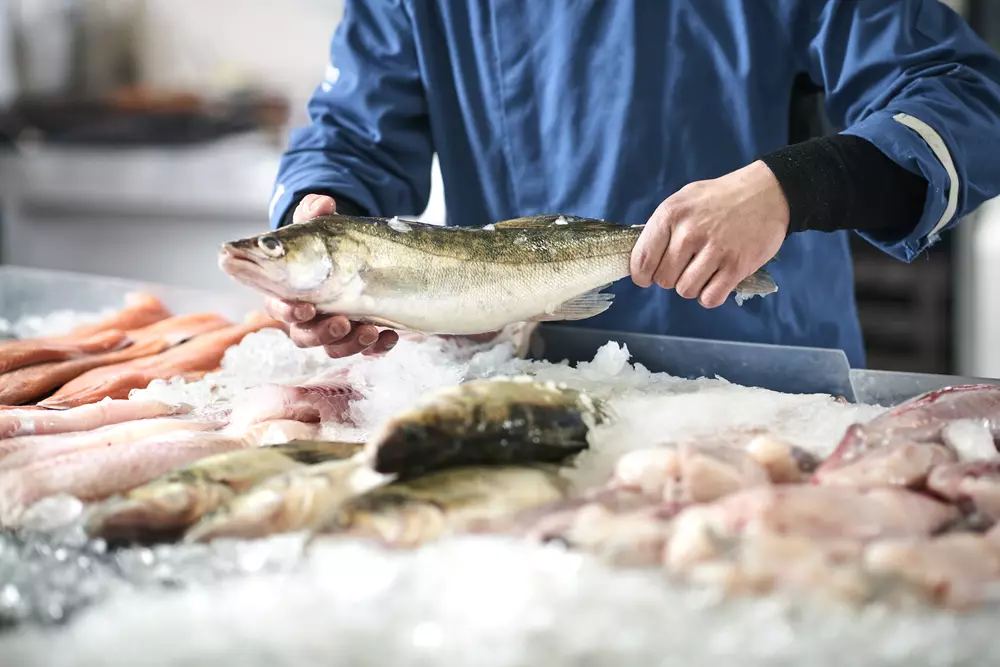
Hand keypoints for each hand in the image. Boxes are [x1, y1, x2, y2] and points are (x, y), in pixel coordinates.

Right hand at [263, 194, 398, 357]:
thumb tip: (322, 203)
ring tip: (371, 331)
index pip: (279, 307)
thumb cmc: (325, 244)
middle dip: (323, 333)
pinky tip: (390, 337)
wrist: (352, 255)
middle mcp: (308, 315)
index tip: (304, 308)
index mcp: (288, 291)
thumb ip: (314, 214)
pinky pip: (365, 350)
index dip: (288, 312)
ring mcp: (333, 328)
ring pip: (334, 348)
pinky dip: (377, 348)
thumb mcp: (319, 226)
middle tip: (342, 323)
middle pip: (305, 337)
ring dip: (351, 343)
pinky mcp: (358, 334)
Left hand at [630, 160, 788, 307]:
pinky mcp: (736, 266)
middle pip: (663, 280)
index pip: (642, 260)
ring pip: (685, 291)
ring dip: (692, 286)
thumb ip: (662, 228)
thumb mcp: (683, 201)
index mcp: (670, 215)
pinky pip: (710, 298)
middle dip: (671, 277)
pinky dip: (711, 295)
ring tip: (703, 270)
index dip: (642, 275)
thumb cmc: (720, 198)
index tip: (647, 277)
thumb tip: (642, 260)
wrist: (767, 192)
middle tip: (686, 265)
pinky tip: (716, 280)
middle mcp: (689, 232)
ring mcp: (714, 250)